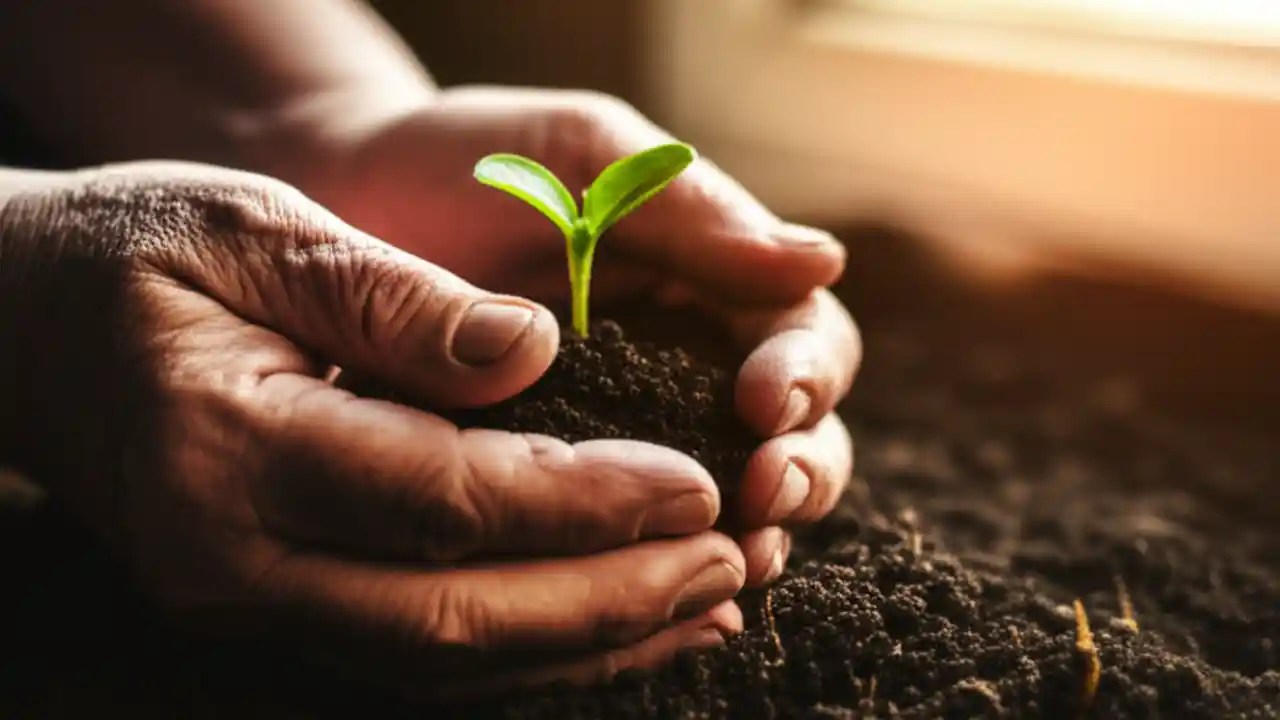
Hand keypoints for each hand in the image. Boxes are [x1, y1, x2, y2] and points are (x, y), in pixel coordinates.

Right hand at [0, 161, 746, 695]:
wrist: (24, 325)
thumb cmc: (138, 254)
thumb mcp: (255, 228)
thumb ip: (392, 297)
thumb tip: (537, 353)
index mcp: (226, 445)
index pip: (443, 499)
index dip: (583, 502)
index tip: (692, 482)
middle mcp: (232, 558)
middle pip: (454, 618)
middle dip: (609, 600)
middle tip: (727, 560)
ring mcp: (247, 601)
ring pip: (444, 662)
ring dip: (589, 643)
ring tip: (706, 601)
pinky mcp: (272, 608)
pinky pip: (417, 654)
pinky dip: (528, 648)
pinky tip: (612, 623)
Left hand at [287, 87, 860, 584]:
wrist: (344, 200)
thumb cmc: (466, 160)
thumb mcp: (582, 155)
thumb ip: (693, 208)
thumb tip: (824, 260)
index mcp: (713, 279)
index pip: (803, 337)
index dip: (804, 377)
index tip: (763, 403)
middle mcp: (688, 363)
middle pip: (795, 434)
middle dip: (797, 471)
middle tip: (760, 495)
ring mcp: (630, 431)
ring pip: (727, 500)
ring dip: (746, 536)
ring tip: (727, 560)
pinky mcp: (560, 484)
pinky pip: (627, 537)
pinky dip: (651, 565)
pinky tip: (647, 590)